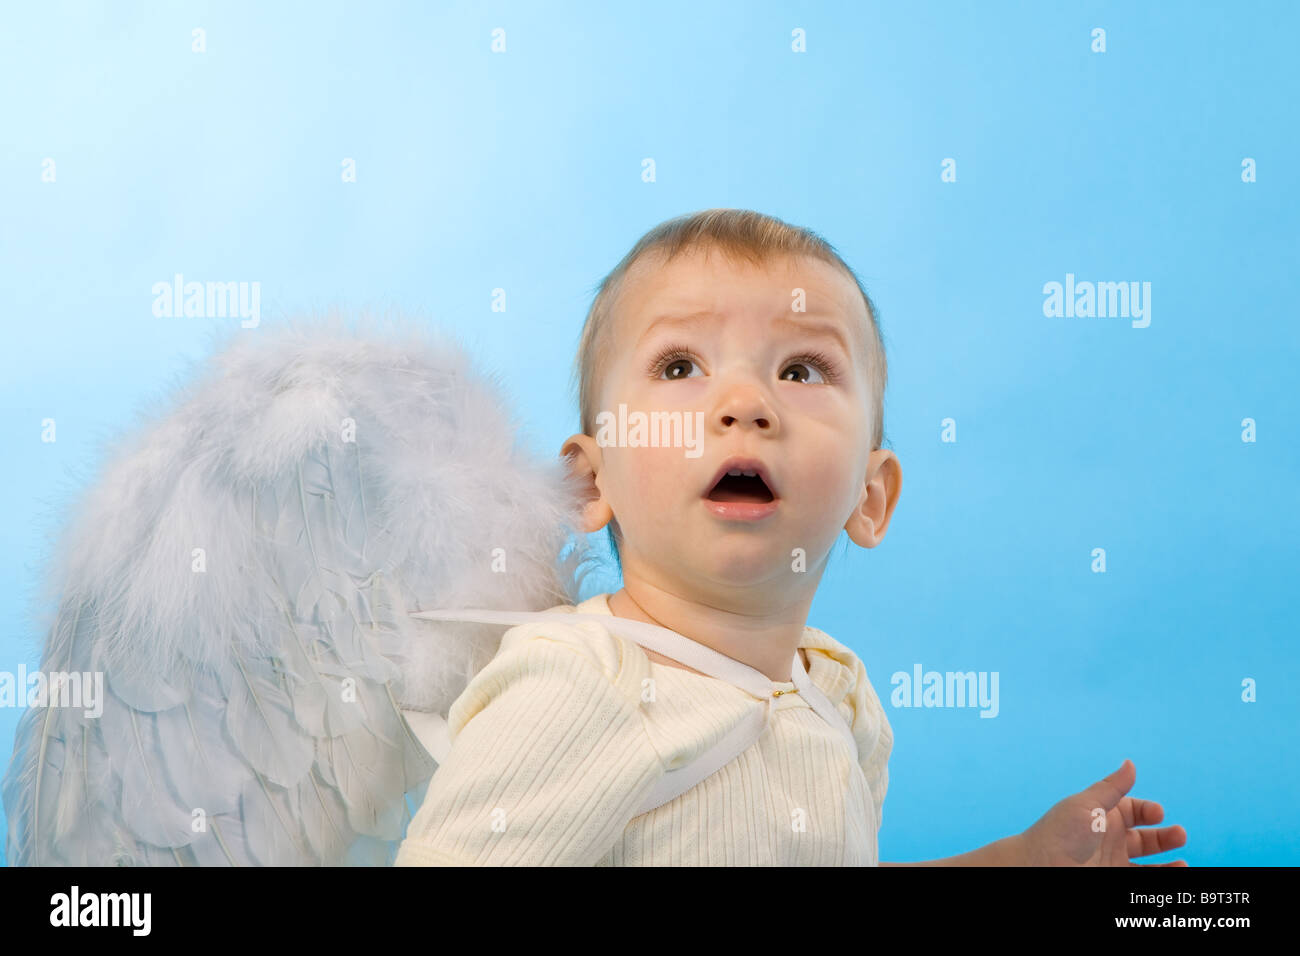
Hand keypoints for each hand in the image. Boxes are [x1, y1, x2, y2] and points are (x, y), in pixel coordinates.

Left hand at [1019, 759, 1187, 865]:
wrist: (1040, 866)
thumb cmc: (1060, 833)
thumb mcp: (1088, 804)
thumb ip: (1112, 787)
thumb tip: (1130, 763)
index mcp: (1104, 816)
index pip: (1134, 811)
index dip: (1149, 811)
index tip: (1158, 813)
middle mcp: (1111, 840)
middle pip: (1147, 839)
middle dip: (1166, 838)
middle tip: (1179, 836)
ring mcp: (1113, 862)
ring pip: (1149, 865)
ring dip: (1168, 865)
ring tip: (1183, 865)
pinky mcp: (1114, 880)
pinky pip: (1141, 881)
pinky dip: (1160, 879)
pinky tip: (1174, 874)